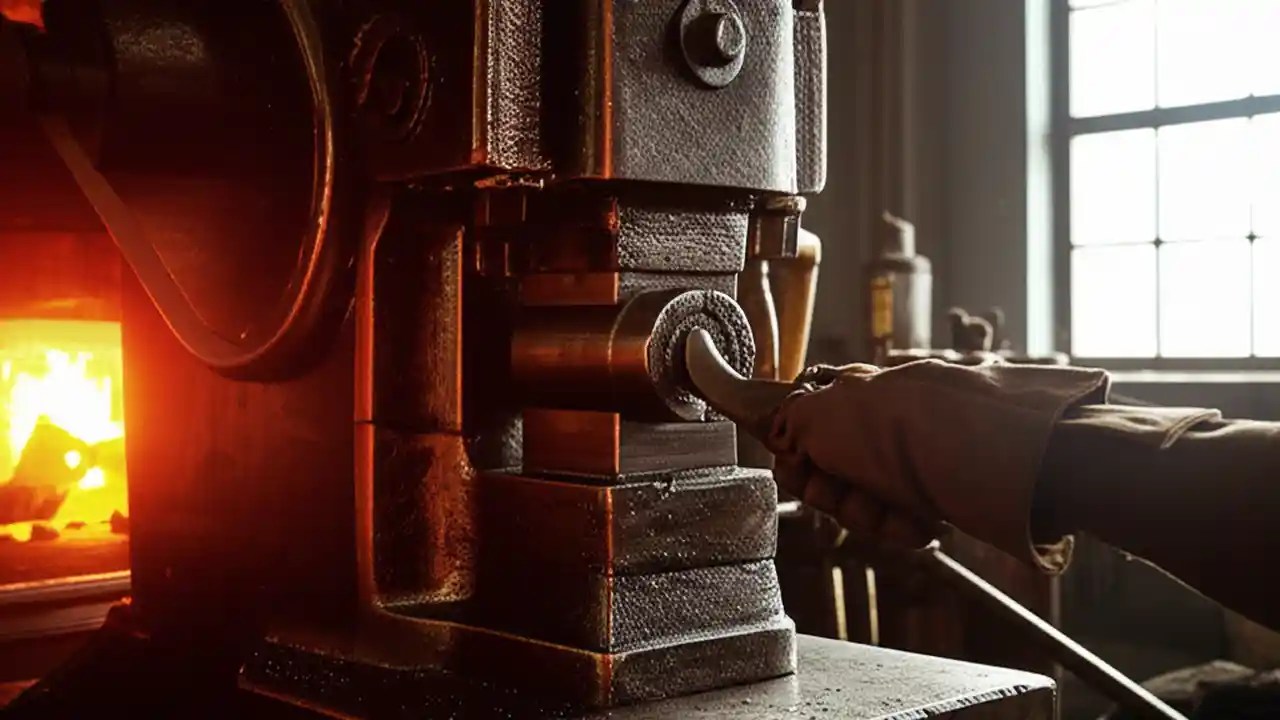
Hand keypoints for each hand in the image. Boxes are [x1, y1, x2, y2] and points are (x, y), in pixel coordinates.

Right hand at [770, 362, 944, 551]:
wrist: (971, 449)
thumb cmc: (891, 427)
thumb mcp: (815, 414)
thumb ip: (789, 422)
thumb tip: (781, 431)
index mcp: (849, 395)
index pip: (806, 435)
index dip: (798, 465)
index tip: (803, 478)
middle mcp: (879, 422)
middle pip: (835, 478)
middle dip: (835, 498)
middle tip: (844, 497)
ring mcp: (911, 456)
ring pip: (868, 504)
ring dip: (869, 516)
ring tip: (889, 510)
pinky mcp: (941, 487)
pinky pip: (906, 519)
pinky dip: (906, 526)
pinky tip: (917, 523)